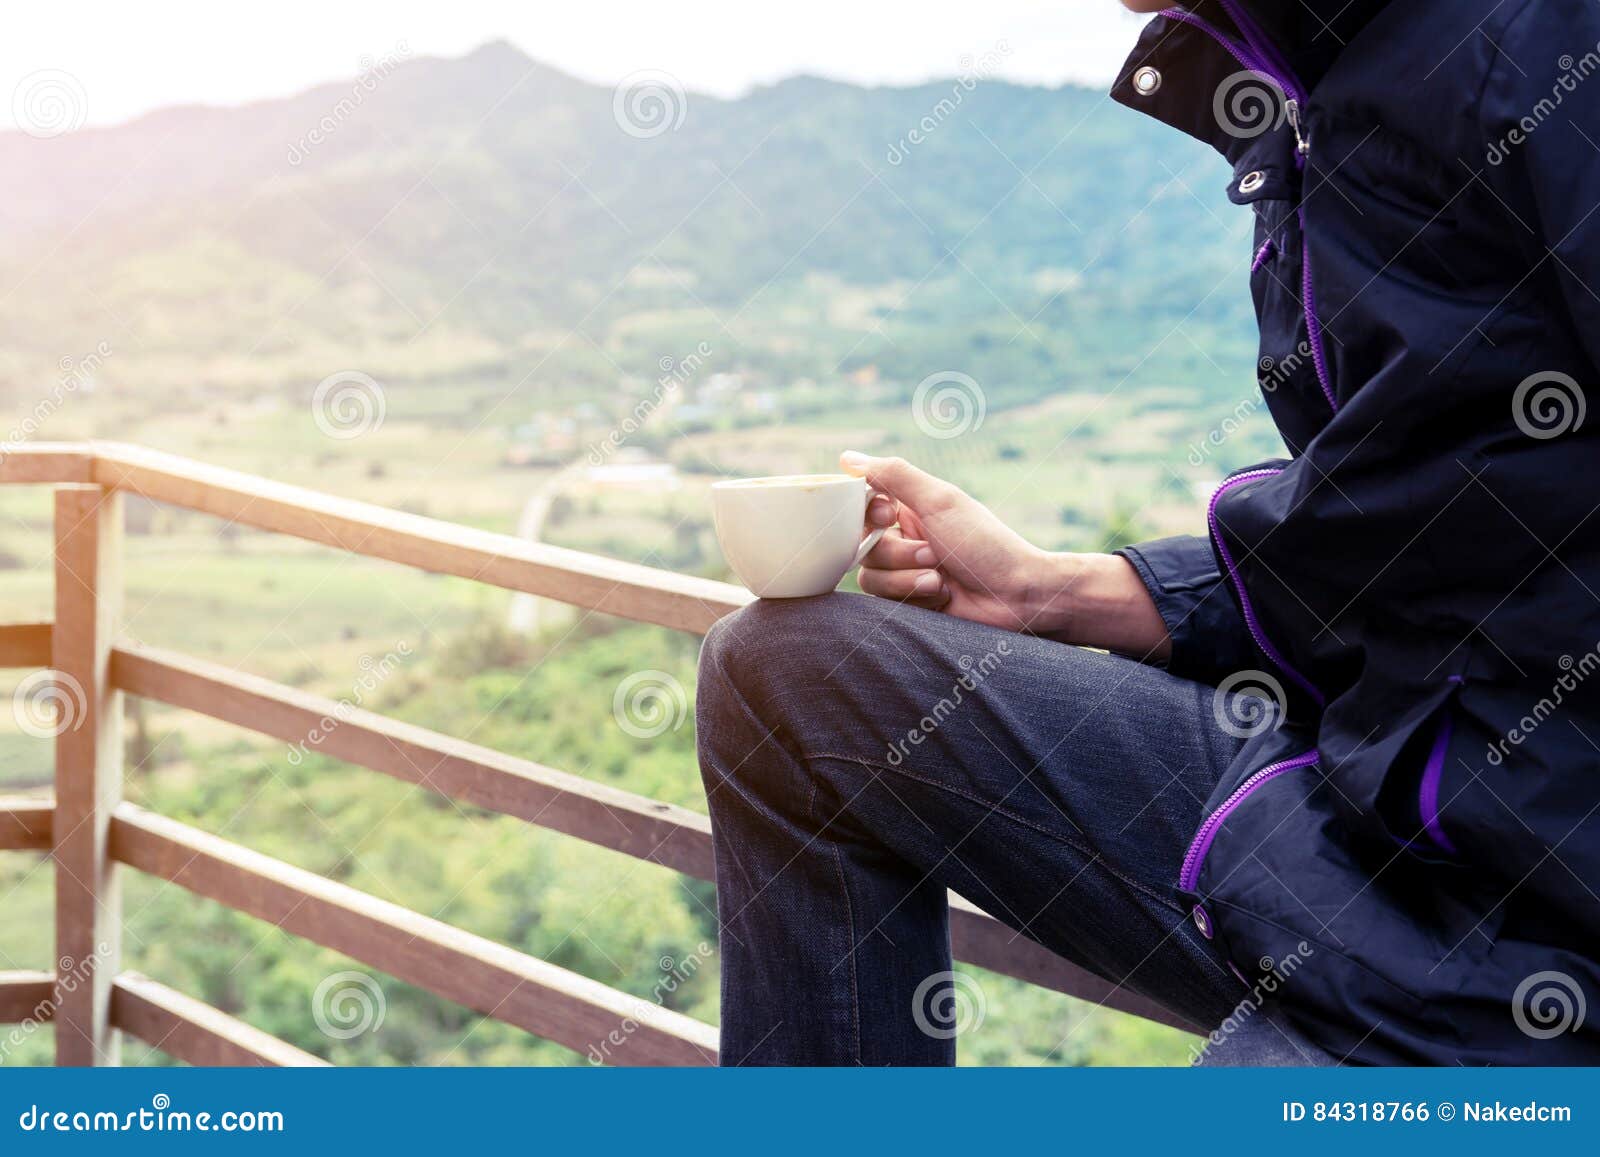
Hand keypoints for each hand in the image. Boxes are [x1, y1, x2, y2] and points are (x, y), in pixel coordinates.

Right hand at [840, 451, 1171, 658]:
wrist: (1016, 597)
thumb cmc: (985, 544)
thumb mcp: (940, 501)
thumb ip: (894, 476)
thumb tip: (847, 459)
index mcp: (912, 509)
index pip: (862, 505)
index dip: (868, 514)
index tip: (890, 516)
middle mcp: (905, 538)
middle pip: (861, 544)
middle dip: (897, 553)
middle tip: (932, 553)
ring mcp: (905, 572)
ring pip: (869, 574)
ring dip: (906, 577)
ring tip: (940, 580)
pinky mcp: (908, 602)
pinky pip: (883, 599)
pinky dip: (913, 595)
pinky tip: (943, 597)